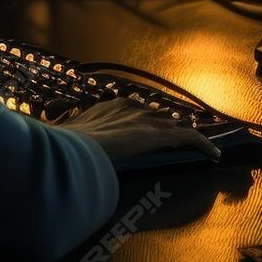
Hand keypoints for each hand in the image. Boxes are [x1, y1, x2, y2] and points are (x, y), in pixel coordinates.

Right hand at [54, 97, 220, 161]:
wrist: (76, 147)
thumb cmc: (66, 144)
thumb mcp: (64, 137)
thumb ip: (65, 137)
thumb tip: (47, 140)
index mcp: (110, 107)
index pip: (134, 109)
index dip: (144, 119)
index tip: (148, 126)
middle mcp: (132, 108)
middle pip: (158, 115)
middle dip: (169, 124)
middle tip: (179, 133)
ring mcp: (147, 121)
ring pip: (176, 126)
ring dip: (187, 136)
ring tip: (200, 144)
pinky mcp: (162, 135)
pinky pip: (190, 139)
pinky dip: (203, 146)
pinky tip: (214, 155)